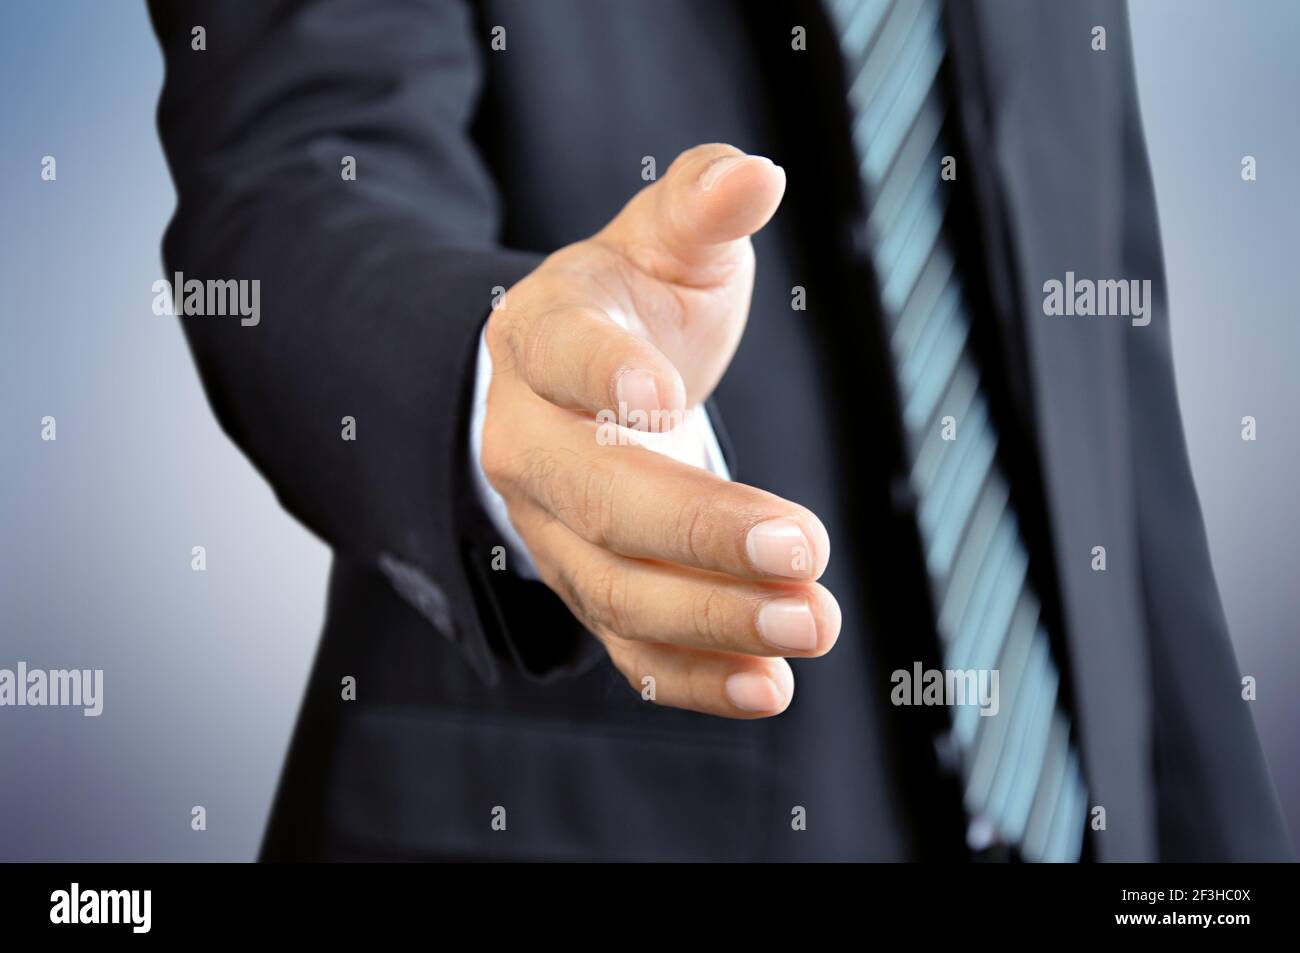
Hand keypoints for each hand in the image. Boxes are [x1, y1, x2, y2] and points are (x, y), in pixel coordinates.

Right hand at [481, 144, 839, 717]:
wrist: (586, 389)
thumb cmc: (635, 305)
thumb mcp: (665, 243)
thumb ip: (704, 207)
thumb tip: (759, 173)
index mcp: (541, 335)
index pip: (558, 355)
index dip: (602, 375)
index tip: (669, 397)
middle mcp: (530, 441)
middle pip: (596, 496)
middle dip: (696, 530)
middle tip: (804, 550)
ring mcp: (553, 528)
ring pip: (613, 588)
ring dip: (712, 617)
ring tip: (813, 625)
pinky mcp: (592, 587)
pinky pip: (628, 648)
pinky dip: (694, 676)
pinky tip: (768, 687)